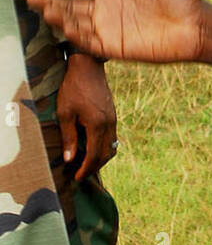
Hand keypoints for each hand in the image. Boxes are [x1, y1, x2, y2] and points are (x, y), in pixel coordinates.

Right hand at [27, 0, 207, 63]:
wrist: (197, 25)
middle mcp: (109, 10)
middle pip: (72, 4)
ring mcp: (111, 29)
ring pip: (75, 22)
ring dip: (57, 16)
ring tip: (40, 6)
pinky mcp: (117, 47)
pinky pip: (90, 42)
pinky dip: (75, 35)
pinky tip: (63, 25)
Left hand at [57, 53, 116, 181]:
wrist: (88, 67)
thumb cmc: (73, 88)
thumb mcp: (65, 113)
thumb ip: (69, 137)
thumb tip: (70, 159)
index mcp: (97, 125)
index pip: (94, 155)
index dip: (86, 169)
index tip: (76, 177)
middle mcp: (109, 124)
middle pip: (106, 154)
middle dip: (94, 167)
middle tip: (81, 173)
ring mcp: (113, 119)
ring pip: (112, 147)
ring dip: (101, 158)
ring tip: (86, 163)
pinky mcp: (113, 115)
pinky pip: (112, 138)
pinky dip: (103, 147)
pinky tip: (92, 147)